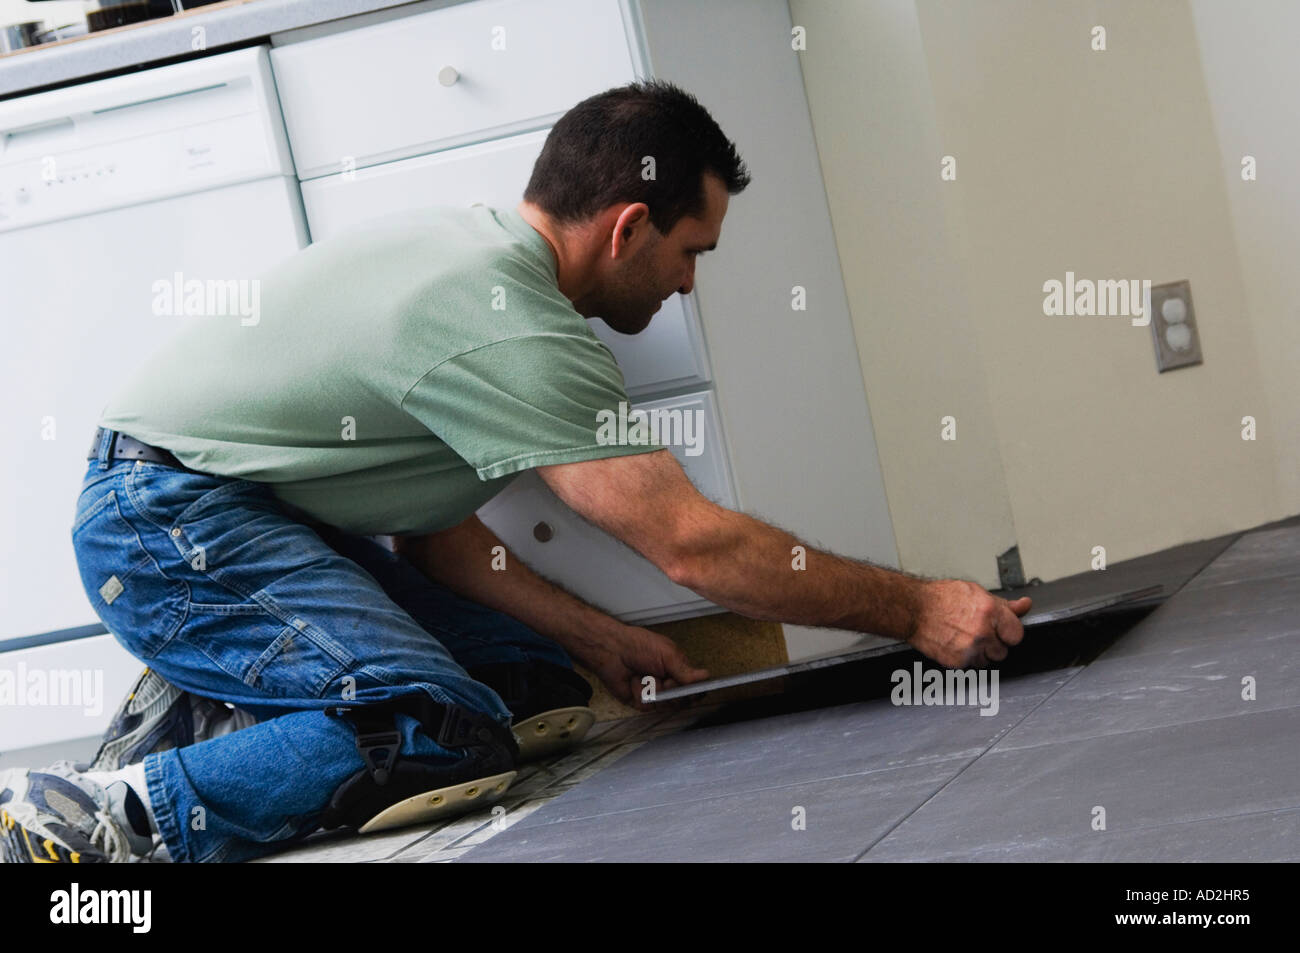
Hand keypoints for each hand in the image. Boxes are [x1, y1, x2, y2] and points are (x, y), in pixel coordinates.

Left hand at [591, 626, 710, 711]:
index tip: (693, 690)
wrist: (612, 651)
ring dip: (656, 689)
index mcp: (677, 669)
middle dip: (674, 690)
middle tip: (666, 679)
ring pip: (666, 704)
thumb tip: (705, 676)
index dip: (694, 691)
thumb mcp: (667, 654)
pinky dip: (642, 693)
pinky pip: (649, 706)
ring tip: (646, 676)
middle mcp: (668, 682)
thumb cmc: (638, 645)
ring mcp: (655, 693)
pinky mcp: (642, 702)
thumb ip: (686, 670)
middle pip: (682, 699)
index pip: (694, 687)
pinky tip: (636, 682)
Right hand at [907, 579, 1031, 667]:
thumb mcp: (976, 593)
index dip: (1009, 633)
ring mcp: (970, 649)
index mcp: (990, 612)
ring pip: (988, 661)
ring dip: (980, 653)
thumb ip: (1004, 604)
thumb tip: (1025, 605)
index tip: (1002, 631)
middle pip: (1003, 651)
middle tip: (979, 633)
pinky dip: (966, 658)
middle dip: (993, 644)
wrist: (913, 609)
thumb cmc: (941, 598)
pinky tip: (956, 644)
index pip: (1017, 634)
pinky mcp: (957, 662)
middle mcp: (982, 632)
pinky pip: (971, 666)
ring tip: (965, 638)